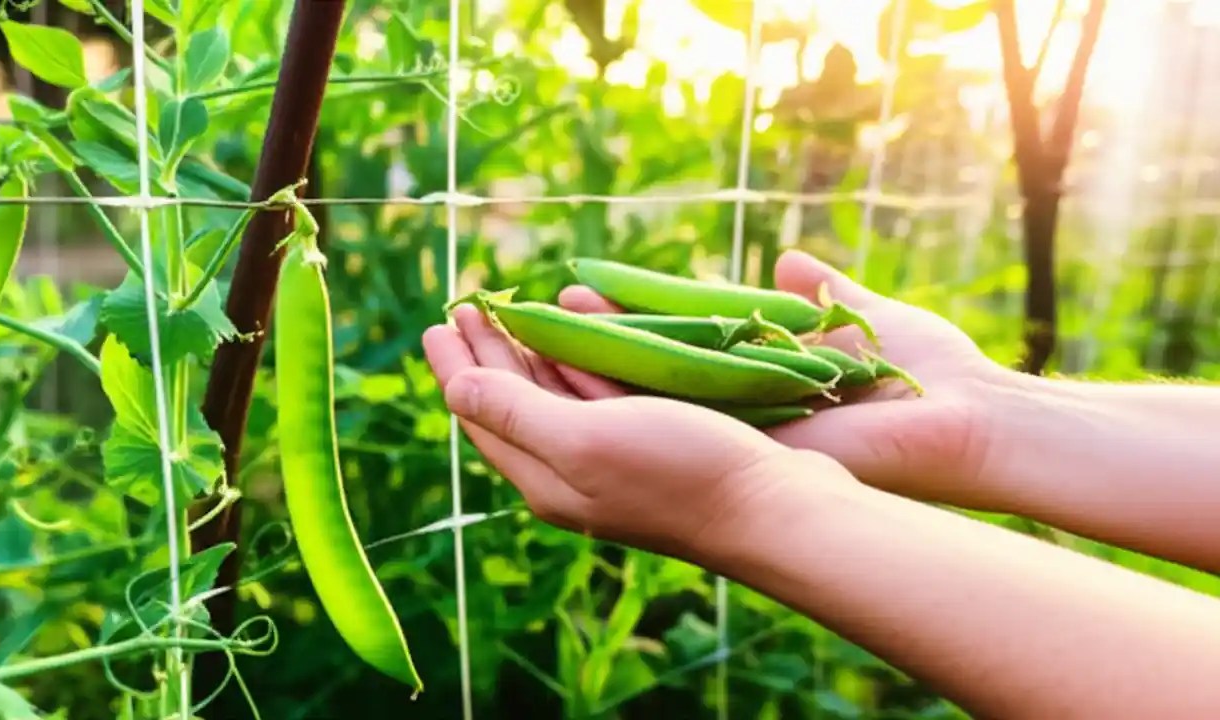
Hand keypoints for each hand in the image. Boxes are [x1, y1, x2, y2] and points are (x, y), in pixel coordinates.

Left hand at [421, 304, 854, 565]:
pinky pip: (601, 392)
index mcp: (546, 477)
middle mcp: (573, 471)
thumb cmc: (680, 473)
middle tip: (465, 307)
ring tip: (508, 312)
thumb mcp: (583, 440)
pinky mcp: (657, 441)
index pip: (482, 415)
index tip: (438, 321)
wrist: (777, 511)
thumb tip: (453, 390)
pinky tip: (578, 336)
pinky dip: (581, 359)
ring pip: (556, 396)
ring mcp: (616, 458)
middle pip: (514, 404)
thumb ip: (516, 412)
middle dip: (486, 354)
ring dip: (530, 352)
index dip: (457, 366)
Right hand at [558, 250, 1013, 509]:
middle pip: (642, 374)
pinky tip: (569, 373)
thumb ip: (819, 292)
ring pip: (639, 402)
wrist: (967, 420)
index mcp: (759, 377)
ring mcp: (738, 434)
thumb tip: (788, 259)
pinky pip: (669, 421)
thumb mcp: (861, 317)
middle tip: (528, 309)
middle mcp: (737, 410)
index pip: (674, 344)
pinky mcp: (748, 449)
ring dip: (580, 369)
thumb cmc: (929, 370)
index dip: (624, 317)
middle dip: (581, 342)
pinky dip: (616, 400)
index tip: (578, 287)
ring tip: (527, 331)